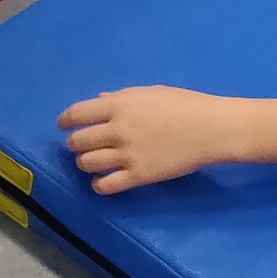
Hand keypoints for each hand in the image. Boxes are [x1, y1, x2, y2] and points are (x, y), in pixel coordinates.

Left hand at [58, 86, 248, 193]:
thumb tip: (98, 101)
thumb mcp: (152, 92)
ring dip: (85, 163)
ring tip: (95, 162)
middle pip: (78, 142)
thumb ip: (122, 97)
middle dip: (75, 144)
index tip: (64, 126)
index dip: (65, 121)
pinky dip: (98, 184)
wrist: (212, 128)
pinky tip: (104, 179)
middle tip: (83, 145)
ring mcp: (127, 155)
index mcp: (121, 105)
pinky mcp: (138, 176)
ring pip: (87, 164)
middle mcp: (118, 129)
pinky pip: (105, 185)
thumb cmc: (185, 104)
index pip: (77, 114)